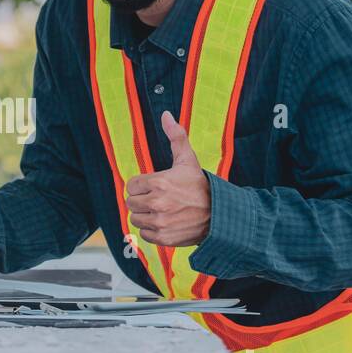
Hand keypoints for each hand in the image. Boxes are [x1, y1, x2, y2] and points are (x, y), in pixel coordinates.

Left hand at [124, 110, 211, 246]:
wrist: (219, 213)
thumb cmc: (201, 186)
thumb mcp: (188, 160)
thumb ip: (175, 136)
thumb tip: (166, 115)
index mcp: (159, 183)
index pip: (132, 185)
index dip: (141, 185)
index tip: (154, 186)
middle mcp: (157, 203)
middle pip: (131, 203)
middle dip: (142, 200)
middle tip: (158, 198)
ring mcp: (160, 222)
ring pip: (136, 219)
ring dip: (145, 215)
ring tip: (161, 210)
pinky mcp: (163, 237)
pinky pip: (144, 234)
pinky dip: (151, 230)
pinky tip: (165, 222)